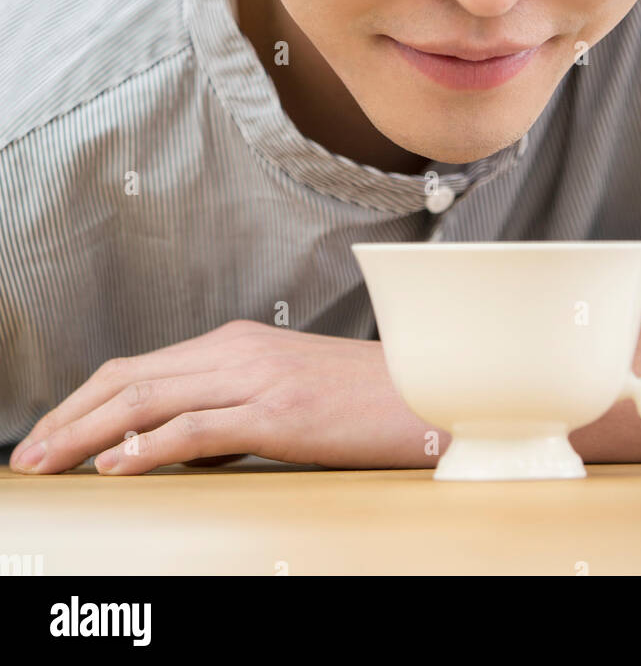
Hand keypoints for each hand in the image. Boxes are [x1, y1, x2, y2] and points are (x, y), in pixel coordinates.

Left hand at [8, 321, 446, 474]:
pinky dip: (145, 446)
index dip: (84, 401)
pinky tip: (115, 465)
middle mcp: (238, 350)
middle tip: (30, 455)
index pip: (139, 367)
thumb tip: (178, 445)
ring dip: (87, 434)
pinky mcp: (278, 412)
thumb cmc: (364, 400)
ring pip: (149, 399)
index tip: (50, 435)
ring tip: (49, 462)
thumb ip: (232, 409)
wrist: (431, 390)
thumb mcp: (288, 395)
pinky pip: (197, 428)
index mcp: (238, 343)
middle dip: (69, 417)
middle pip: (130, 378)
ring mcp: (257, 377)